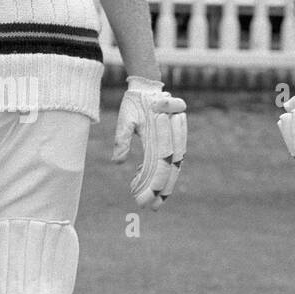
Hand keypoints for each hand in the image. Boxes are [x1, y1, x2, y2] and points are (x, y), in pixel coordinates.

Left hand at [112, 76, 186, 208]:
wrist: (147, 86)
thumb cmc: (134, 102)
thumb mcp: (125, 118)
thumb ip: (122, 139)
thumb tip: (117, 163)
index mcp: (159, 132)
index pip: (160, 164)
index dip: (154, 184)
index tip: (145, 199)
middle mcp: (171, 136)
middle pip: (171, 168)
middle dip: (162, 190)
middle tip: (151, 207)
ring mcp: (176, 137)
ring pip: (176, 166)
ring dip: (168, 184)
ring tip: (157, 202)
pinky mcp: (176, 138)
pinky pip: (175, 160)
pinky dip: (168, 173)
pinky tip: (156, 185)